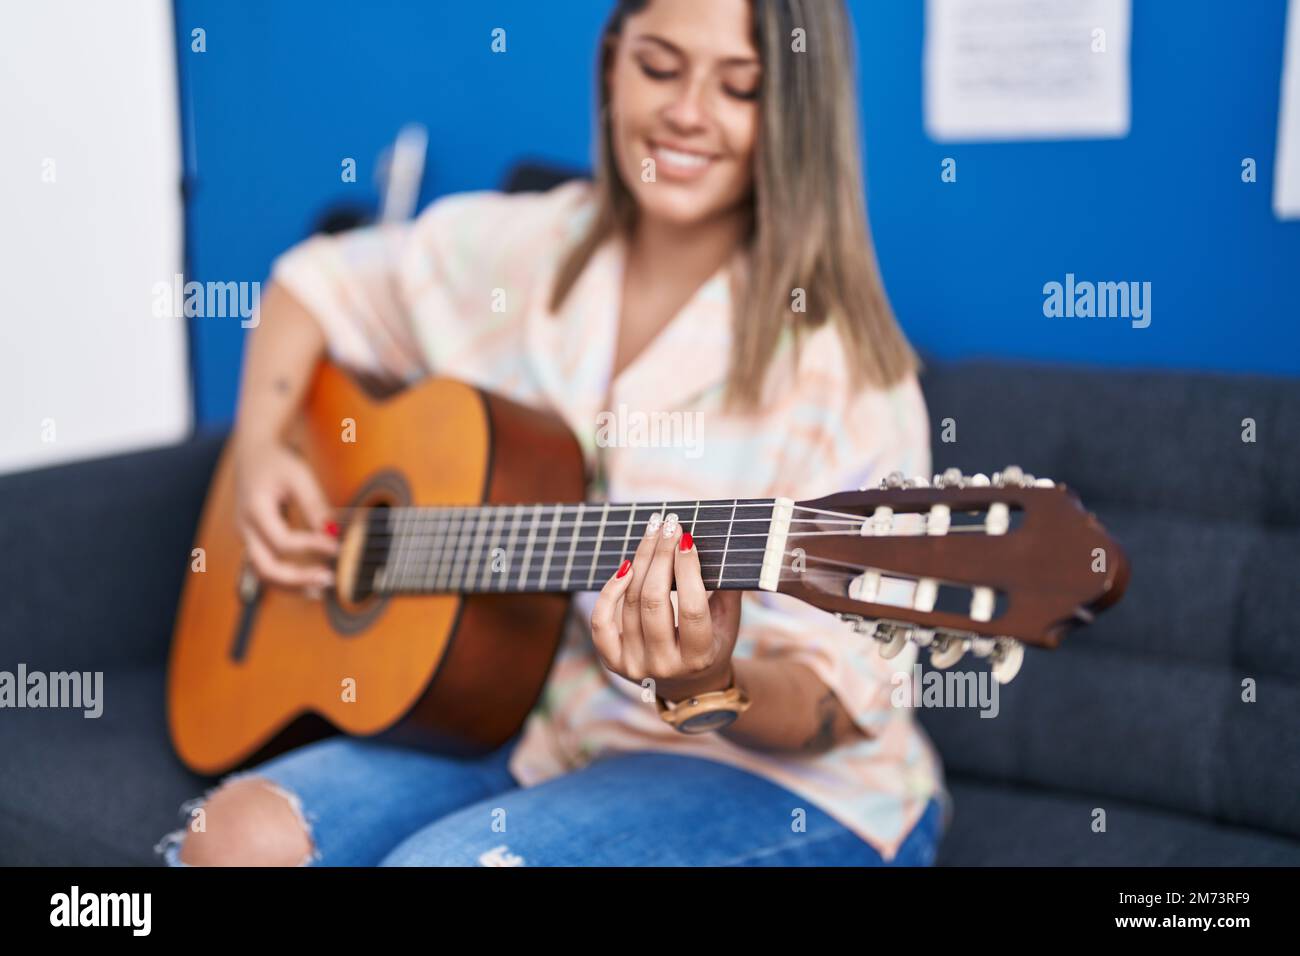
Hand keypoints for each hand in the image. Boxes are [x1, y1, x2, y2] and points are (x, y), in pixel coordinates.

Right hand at [232, 434, 338, 592]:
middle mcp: (245, 528)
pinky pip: (267, 567)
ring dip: (292, 585)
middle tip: (328, 578)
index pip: (282, 541)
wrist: (255, 451)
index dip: (311, 547)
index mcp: (254, 510)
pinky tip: (310, 584)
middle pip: (265, 568)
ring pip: (263, 574)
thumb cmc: (278, 461)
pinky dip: (287, 579)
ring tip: (321, 589)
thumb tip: (333, 534)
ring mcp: (247, 536)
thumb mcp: (300, 476)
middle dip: (296, 579)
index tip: (337, 547)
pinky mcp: (254, 540)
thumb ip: (315, 505)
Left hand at [590, 511, 742, 702]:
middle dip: (660, 557)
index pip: (692, 608)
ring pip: (630, 603)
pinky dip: (609, 591)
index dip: (688, 570)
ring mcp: (635, 665)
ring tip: (652, 535)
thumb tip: (724, 545)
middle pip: (654, 601)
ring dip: (640, 561)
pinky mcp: (613, 661)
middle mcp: (664, 665)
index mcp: (699, 657)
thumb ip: (728, 589)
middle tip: (668, 525)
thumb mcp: (729, 621)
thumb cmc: (714, 642)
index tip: (686, 538)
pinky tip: (625, 567)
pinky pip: (601, 621)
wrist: (691, 686)